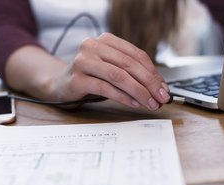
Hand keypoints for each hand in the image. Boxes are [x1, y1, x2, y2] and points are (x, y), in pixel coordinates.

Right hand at [51, 32, 170, 109]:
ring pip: (119, 76)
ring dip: (139, 92)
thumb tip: (158, 87)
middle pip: (129, 65)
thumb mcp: (110, 68)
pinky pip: (106, 88)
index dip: (153, 73)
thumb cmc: (89, 76)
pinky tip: (134, 103)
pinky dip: (123, 97)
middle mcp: (93, 46)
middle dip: (149, 83)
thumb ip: (130, 72)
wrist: (59, 83)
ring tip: (150, 103)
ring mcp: (83, 62)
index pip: (136, 55)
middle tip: (161, 98)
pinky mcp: (77, 79)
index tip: (164, 88)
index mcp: (105, 40)